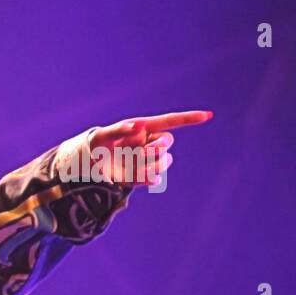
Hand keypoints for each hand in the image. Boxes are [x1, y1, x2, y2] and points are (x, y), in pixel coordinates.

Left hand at [87, 110, 212, 186]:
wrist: (87, 167)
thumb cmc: (94, 146)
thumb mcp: (101, 137)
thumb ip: (117, 130)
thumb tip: (138, 126)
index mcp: (143, 128)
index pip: (169, 122)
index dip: (188, 119)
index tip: (207, 115)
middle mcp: (148, 143)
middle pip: (167, 143)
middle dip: (156, 148)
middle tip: (139, 153)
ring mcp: (148, 159)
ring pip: (164, 162)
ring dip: (150, 165)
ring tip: (130, 165)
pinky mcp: (143, 176)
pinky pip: (154, 178)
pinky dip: (143, 179)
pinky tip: (128, 177)